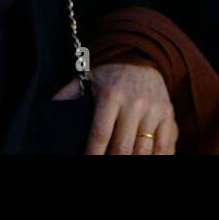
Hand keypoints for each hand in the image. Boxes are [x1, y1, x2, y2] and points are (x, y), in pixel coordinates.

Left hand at [53, 62, 176, 154]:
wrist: (142, 55)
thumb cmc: (110, 73)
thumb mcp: (88, 78)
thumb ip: (68, 94)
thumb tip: (50, 108)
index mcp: (111, 95)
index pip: (100, 133)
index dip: (93, 153)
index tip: (88, 162)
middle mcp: (134, 103)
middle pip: (123, 146)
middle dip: (114, 161)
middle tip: (106, 165)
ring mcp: (154, 110)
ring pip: (145, 150)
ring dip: (134, 161)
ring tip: (123, 163)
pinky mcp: (169, 116)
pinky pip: (166, 146)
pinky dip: (158, 158)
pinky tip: (147, 162)